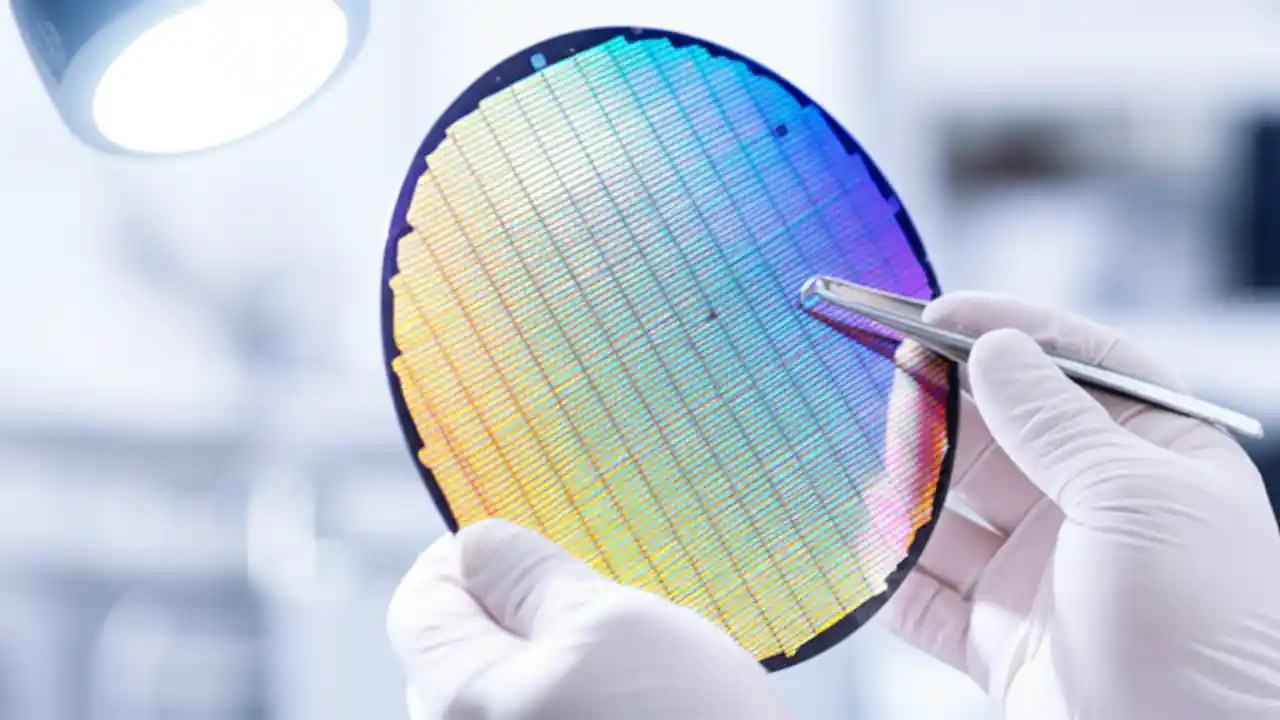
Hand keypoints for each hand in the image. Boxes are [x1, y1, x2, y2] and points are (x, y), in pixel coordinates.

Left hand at [387, 519, 790, 719]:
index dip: (475, 560)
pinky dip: (575, 710)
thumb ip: (530, 578)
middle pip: (461, 655)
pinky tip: (637, 713)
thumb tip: (475, 546)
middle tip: (604, 620)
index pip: (421, 602)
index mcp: (459, 704)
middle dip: (521, 618)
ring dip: (557, 669)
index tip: (536, 555)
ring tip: (635, 680)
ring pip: (508, 697)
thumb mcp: (614, 624)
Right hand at [880, 292, 1279, 718]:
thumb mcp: (1138, 502)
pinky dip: (889, 572)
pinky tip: (867, 549)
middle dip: (944, 404)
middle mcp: (1094, 511)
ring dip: (907, 488)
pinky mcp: (999, 641)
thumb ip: (1056, 422)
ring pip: (952, 510)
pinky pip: (925, 592)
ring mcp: (1042, 576)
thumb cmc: (1209, 634)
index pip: (1080, 367)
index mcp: (1153, 461)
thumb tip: (994, 346)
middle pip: (1002, 433)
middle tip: (885, 374)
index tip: (939, 313)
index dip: (1012, 330)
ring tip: (873, 471)